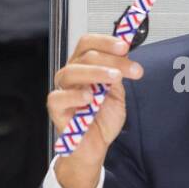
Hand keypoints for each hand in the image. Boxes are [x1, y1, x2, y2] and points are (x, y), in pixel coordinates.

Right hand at [48, 34, 143, 187]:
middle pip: (85, 55)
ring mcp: (63, 90)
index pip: (89, 43)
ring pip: (72, 72)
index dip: (106, 42)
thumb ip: (118, 75)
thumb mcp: (117, 93)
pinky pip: (59, 97)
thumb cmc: (102, 119)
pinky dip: (75, 95)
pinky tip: (89, 97)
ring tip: (115, 78)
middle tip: (131, 69)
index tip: (125, 47)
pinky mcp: (56, 108)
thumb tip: (124, 55)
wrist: (96, 145)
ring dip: (96, 72)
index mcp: (85, 66)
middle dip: (112, 59)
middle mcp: (72, 75)